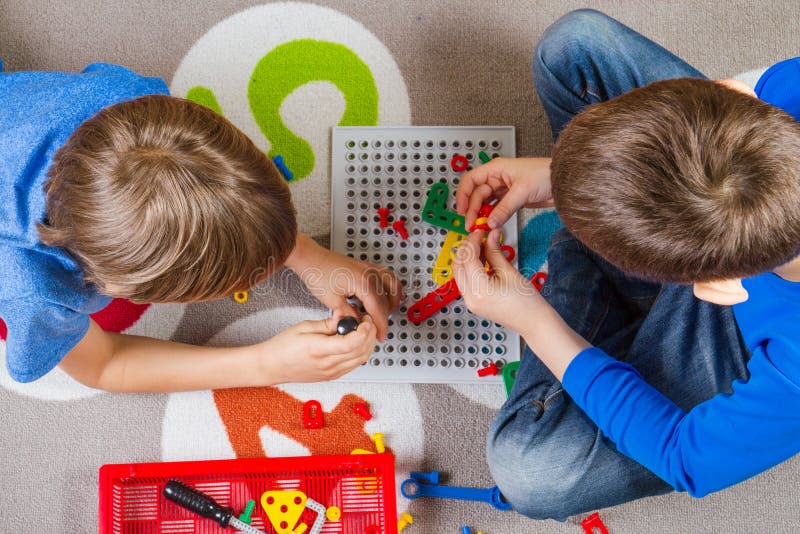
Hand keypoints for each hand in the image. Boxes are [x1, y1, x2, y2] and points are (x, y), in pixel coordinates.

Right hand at [258, 312, 377, 382]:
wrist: (272, 365)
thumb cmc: (283, 346)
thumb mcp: (304, 327)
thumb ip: (327, 323)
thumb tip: (344, 316)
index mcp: (319, 350)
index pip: (352, 344)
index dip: (364, 331)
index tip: (365, 320)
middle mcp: (327, 365)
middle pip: (361, 353)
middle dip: (370, 335)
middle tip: (367, 322)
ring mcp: (331, 373)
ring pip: (360, 361)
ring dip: (368, 345)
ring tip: (364, 331)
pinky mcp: (331, 376)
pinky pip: (353, 366)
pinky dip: (360, 353)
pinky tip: (357, 343)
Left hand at [286, 234, 402, 340]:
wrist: (311, 258)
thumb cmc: (318, 274)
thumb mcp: (333, 301)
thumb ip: (349, 315)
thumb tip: (357, 325)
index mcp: (364, 283)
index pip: (378, 310)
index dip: (380, 325)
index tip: (380, 335)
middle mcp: (370, 274)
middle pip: (386, 300)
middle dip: (384, 317)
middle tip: (378, 329)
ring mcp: (370, 268)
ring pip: (393, 286)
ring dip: (393, 301)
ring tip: (388, 313)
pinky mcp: (367, 266)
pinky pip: (387, 276)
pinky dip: (392, 286)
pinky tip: (391, 292)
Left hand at [453, 229, 540, 333]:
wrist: (534, 322)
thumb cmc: (527, 303)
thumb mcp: (509, 272)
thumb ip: (495, 252)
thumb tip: (490, 236)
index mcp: (480, 291)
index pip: (468, 259)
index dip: (473, 241)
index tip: (480, 231)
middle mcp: (471, 299)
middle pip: (458, 265)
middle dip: (466, 248)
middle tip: (479, 237)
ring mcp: (471, 302)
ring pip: (459, 273)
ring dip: (467, 257)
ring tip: (482, 246)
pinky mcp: (474, 303)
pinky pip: (466, 281)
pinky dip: (470, 268)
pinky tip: (482, 259)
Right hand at [455, 157, 553, 229]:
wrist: (564, 182)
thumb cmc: (545, 174)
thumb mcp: (522, 191)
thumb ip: (504, 208)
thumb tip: (490, 222)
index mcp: (495, 169)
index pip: (470, 180)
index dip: (462, 195)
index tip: (461, 210)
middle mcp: (497, 178)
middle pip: (476, 194)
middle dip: (472, 209)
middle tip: (471, 224)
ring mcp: (504, 189)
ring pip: (485, 203)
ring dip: (481, 214)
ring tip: (479, 226)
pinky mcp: (511, 199)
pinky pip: (496, 209)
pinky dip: (492, 216)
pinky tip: (490, 223)